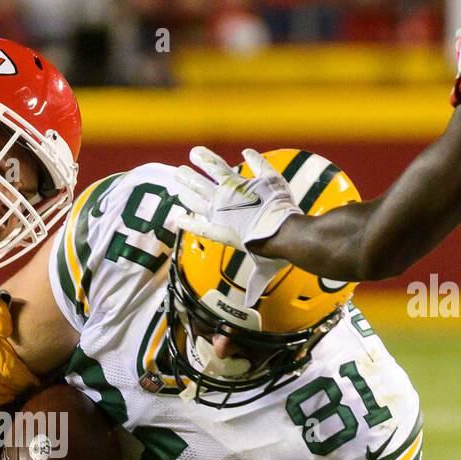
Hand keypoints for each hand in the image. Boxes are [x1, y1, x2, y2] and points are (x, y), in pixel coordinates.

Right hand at [174, 146, 300, 302]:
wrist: (283, 236)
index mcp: (221, 230)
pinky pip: (254, 166)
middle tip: (177, 175)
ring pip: (215, 172)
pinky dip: (252, 159)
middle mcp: (224, 210)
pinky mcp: (255, 181)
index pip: (199, 224)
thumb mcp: (261, 272)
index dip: (188, 219)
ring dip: (204, 161)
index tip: (177, 215)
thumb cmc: (271, 254)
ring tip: (194, 153)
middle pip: (200, 193)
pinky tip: (247, 152)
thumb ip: (254, 285)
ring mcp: (238, 192)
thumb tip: (251, 304)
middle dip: (188, 183)